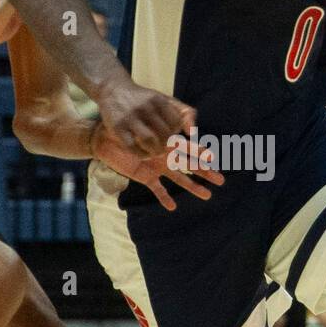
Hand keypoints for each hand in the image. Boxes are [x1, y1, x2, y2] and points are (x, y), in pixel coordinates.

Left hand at [92, 125, 224, 211]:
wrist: (104, 136)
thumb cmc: (125, 123)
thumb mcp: (143, 120)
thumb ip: (159, 122)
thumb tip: (170, 125)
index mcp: (168, 142)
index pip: (190, 147)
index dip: (201, 153)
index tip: (214, 157)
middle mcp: (166, 155)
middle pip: (190, 165)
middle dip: (205, 172)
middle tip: (221, 180)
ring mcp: (157, 167)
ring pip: (179, 178)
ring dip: (193, 187)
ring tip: (207, 195)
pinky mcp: (145, 176)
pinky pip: (157, 189)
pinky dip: (164, 197)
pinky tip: (172, 206)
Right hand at [96, 76, 195, 156]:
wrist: (113, 89)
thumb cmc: (143, 98)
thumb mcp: (165, 99)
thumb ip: (185, 112)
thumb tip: (192, 133)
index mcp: (158, 100)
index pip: (176, 123)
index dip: (175, 132)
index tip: (170, 133)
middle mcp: (145, 107)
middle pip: (165, 134)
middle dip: (167, 144)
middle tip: (163, 145)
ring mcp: (130, 118)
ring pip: (150, 141)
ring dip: (156, 151)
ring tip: (156, 152)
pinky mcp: (118, 128)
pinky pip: (133, 147)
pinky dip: (141, 154)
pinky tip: (143, 153)